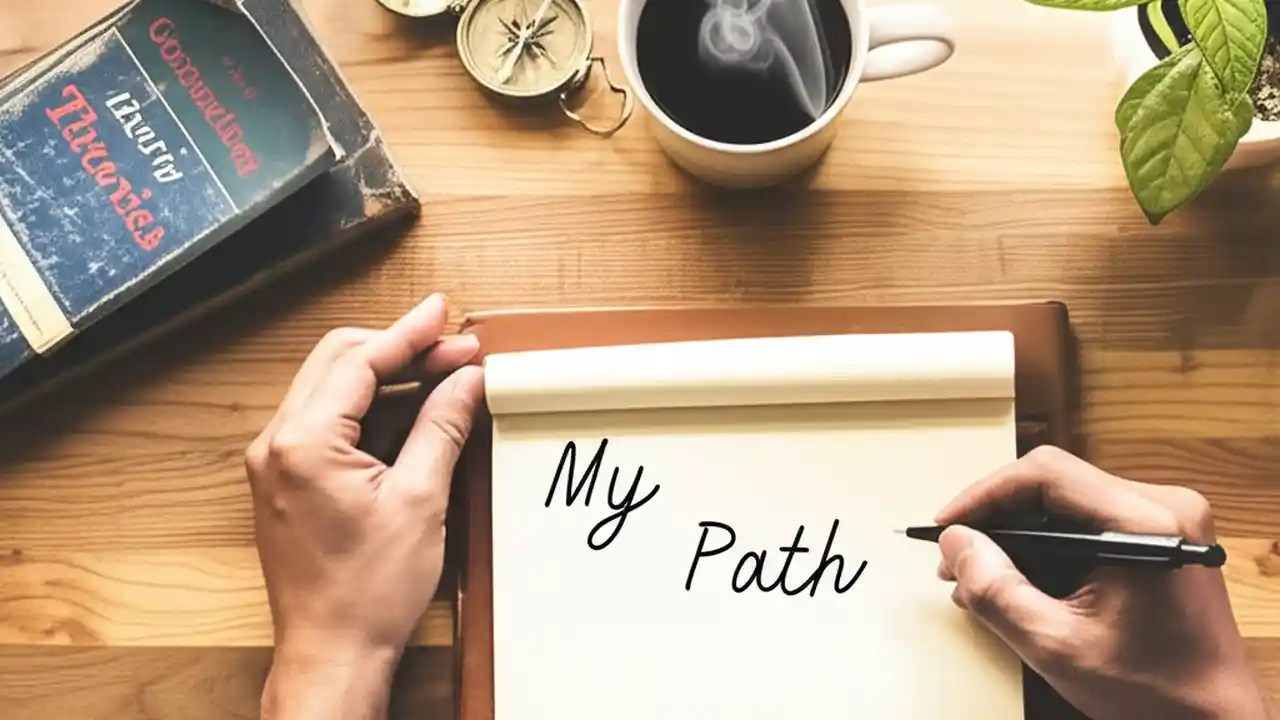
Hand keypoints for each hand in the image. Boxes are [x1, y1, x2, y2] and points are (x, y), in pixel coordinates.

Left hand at [245, 294, 484, 719]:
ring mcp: (277, 463)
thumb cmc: (366, 592)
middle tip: (454, 346)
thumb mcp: (420, 501)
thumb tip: (467, 381)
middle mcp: (277, 445)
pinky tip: (414, 412)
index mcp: (303, 443)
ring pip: (333, 390)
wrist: (332, 653)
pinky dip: (372, 411)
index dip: (409, 333)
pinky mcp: (288, 481)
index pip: (359, 361)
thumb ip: (443, 427)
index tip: (444, 314)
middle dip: (399, 349)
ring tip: (444, 376)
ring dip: (387, 378)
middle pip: (338, 363)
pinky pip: (329, 423)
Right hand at [935, 446, 1271, 719]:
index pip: (1046, 475)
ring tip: (982, 575)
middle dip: (997, 520)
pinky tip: (1021, 579)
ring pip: (1067, 502)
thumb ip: (997, 591)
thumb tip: (956, 544)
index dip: (984, 496)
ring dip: (1019, 535)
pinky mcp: (1162, 536)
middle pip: (1054, 485)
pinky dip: (1048, 545)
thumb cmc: (1157, 692)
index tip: (947, 526)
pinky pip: (1088, 520)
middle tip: (957, 560)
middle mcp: (1164, 506)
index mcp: (1146, 523)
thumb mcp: (1056, 646)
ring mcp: (1167, 519)